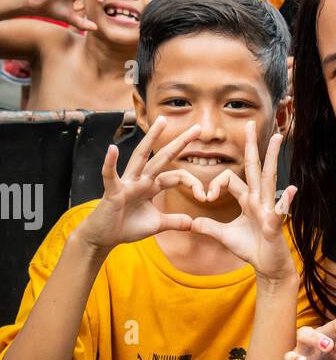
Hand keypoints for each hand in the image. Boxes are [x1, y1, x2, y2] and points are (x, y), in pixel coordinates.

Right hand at [77, 118, 204, 251]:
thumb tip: (193, 223)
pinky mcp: (113, 191)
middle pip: (163, 157)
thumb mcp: (156, 224)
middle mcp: (141, 180)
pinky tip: (112, 149)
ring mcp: (127, 183)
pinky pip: (111, 176)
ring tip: (162, 122)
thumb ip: (174, 221)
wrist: (106, 237)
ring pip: (140, 157)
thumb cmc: (128, 226)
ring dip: (151, 139)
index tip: (205, 196)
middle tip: (198, 127)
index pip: (177, 176)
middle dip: (180, 143)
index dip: (193, 183)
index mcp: (152, 186)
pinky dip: (110, 163)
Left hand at [190, 123, 296, 282]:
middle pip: (254, 167)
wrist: (267, 267)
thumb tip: (191, 223)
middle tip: (249, 123)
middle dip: (251, 145)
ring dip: (272, 158)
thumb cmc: (251, 249)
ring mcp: (269, 210)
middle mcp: (259, 200)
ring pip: (268, 179)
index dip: (215, 184)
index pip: (230, 179)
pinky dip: (284, 201)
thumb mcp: (224, 236)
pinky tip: (290, 190)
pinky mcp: (274, 225)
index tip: (206, 197)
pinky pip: (279, 211)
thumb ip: (209, 227)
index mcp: (248, 200)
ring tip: (276, 139)